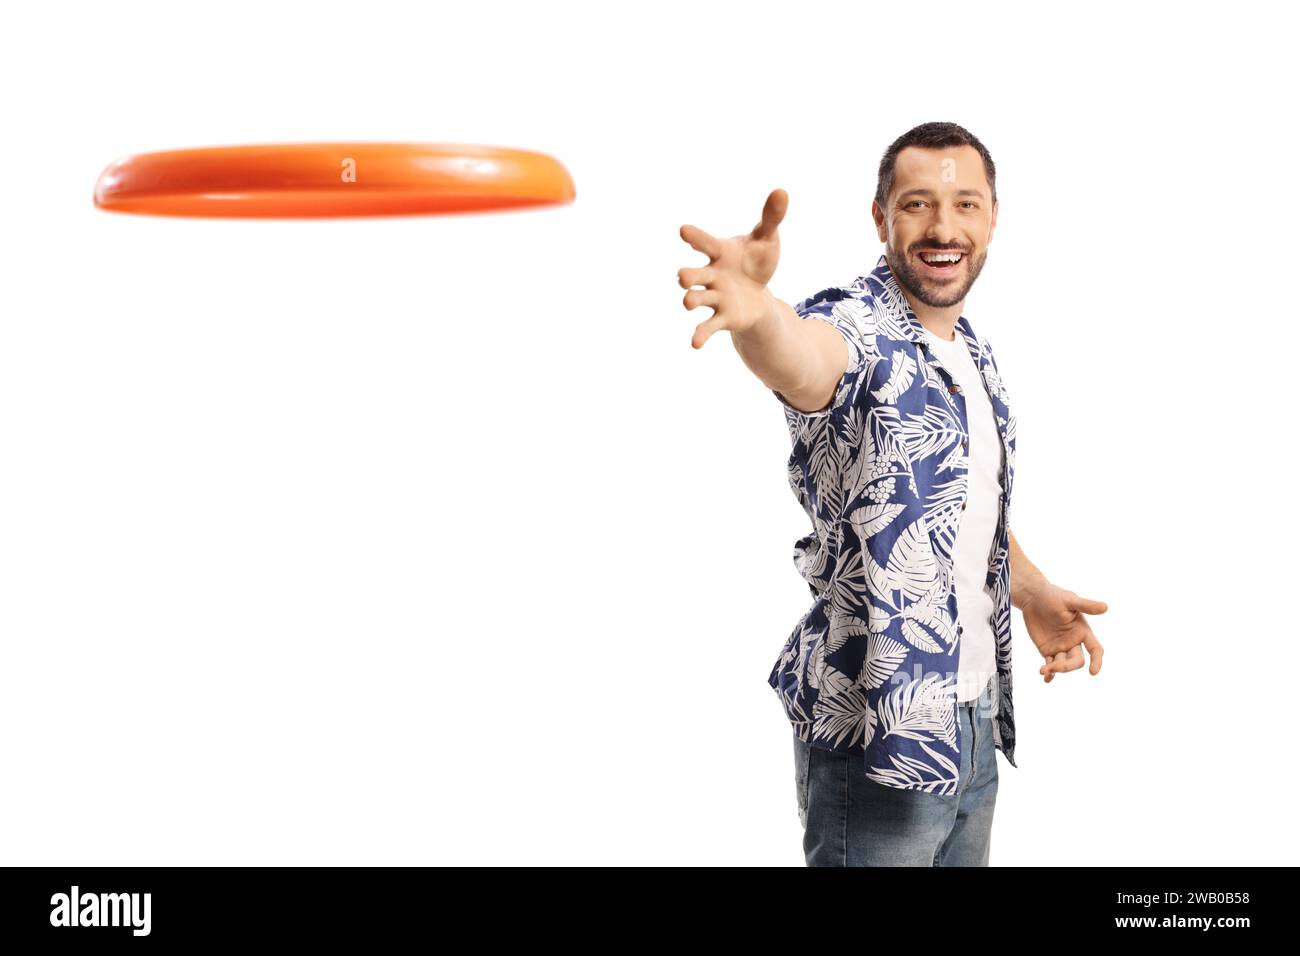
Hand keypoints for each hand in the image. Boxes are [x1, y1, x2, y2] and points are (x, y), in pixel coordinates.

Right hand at [678, 188, 787, 348]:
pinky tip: (694, 345)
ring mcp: (715, 297)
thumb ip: (771, 217)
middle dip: (687, 276)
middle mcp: (712, 275)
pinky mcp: (722, 317)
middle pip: (694, 275)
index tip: (683, 231)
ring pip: (697, 299)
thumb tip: (782, 191)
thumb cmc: (756, 260)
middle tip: (682, 276)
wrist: (757, 292)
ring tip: (687, 302)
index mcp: (720, 253)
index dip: (694, 237)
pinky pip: (708, 326)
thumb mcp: (767, 238)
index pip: (705, 243)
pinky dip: (700, 335)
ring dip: (691, 300)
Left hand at [1019, 581, 1106, 681]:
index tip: (1093, 672)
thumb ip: (1086, 606)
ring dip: (1055, 669)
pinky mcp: (1047, 650)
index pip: (1095, 649)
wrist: (1033, 598)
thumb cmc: (1053, 596)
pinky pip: (1050, 664)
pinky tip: (1045, 677)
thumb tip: (1105, 607)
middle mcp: (1074, 642)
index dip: (1097, 661)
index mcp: (1083, 631)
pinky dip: (1049, 673)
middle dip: (1067, 666)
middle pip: (1076, 661)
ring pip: (1062, 664)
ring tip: (1043, 670)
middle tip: (1053, 667)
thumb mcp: (1070, 600)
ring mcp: (1061, 647)